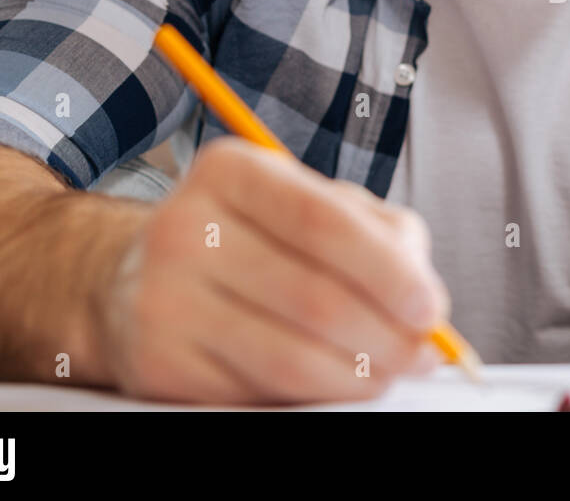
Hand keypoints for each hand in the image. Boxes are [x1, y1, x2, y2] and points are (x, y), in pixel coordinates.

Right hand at [94, 136, 448, 403]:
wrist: (140, 278)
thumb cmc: (251, 237)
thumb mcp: (309, 203)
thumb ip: (379, 232)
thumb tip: (425, 300)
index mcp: (231, 172)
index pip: (323, 222)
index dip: (388, 272)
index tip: (429, 308)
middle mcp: (185, 228)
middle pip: (313, 299)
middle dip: (386, 338)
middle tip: (421, 355)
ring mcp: (162, 299)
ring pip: (290, 359)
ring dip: (356, 378)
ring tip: (384, 374)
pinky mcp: (157, 363)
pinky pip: (257, 395)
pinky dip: (309, 397)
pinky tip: (328, 382)